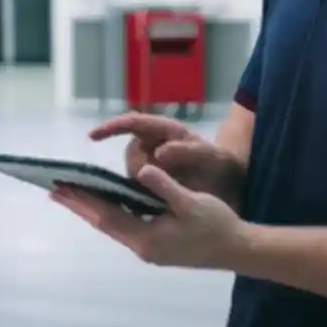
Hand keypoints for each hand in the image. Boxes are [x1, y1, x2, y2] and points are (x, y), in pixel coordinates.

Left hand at [51, 164, 246, 269]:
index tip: (61, 188)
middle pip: (104, 223)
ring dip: (94, 209)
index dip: (83, 201)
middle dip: (80, 205)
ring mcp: (149, 248)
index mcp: (147, 238)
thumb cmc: (216, 225)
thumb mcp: (192, 203)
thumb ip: (166, 187)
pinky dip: (113, 212)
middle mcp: (142, 246)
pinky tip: (108, 202)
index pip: (106, 217)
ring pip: (114, 225)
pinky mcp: (157, 245)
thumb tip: (144, 169)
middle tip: (55, 190)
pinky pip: (126, 226)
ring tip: (75, 194)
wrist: (238, 249)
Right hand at [89, 114, 244, 206]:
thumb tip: (160, 153)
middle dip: (136, 169)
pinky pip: (138, 184)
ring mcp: (154, 161)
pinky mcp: (155, 179)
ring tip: (167, 193)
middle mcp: (156, 143)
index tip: (93, 136)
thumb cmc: (222, 164)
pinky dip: (141, 193)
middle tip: (149, 182)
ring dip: (142, 183)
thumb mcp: (211, 158)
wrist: (233, 180)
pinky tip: (153, 203)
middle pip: (130, 153)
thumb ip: (188, 152)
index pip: (133, 123)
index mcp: (167, 131)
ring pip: (133, 172)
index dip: (112, 127)